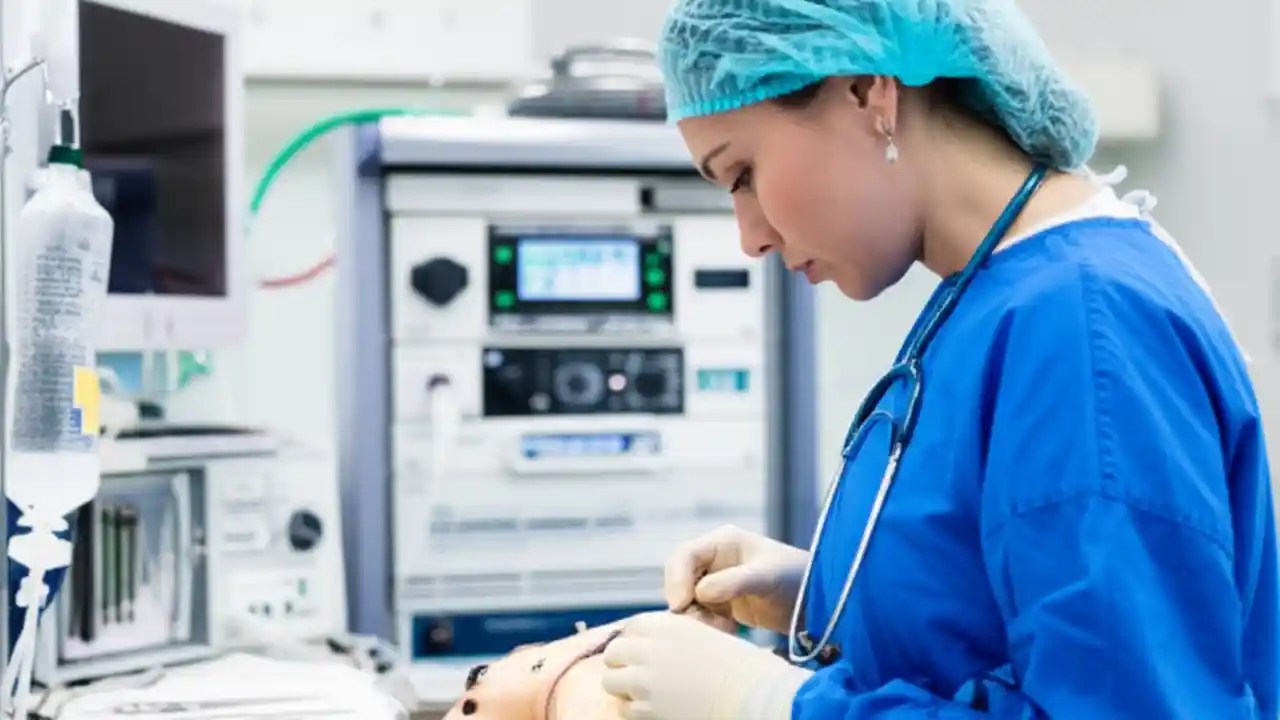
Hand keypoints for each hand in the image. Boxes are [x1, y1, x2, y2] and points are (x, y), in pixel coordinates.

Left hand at [601, 612, 810, 719]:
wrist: (752, 697)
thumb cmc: (739, 667)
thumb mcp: (703, 636)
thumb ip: (672, 637)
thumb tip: (650, 647)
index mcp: (665, 625)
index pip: (631, 628)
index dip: (637, 641)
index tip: (646, 652)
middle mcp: (648, 649)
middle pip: (613, 654)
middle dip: (623, 665)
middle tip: (640, 676)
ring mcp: (643, 681)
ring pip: (610, 682)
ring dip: (625, 689)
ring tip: (647, 696)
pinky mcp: (646, 710)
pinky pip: (624, 710)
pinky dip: (636, 711)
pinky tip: (657, 711)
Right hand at [664, 525, 807, 633]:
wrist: (816, 603)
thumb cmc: (796, 579)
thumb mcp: (767, 577)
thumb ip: (734, 582)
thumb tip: (700, 593)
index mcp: (722, 542)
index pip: (685, 555)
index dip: (676, 578)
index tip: (681, 604)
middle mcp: (714, 559)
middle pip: (679, 578)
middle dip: (683, 601)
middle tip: (697, 621)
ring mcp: (715, 582)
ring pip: (686, 600)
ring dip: (695, 616)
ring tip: (721, 628)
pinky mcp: (720, 604)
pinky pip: (699, 615)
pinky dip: (706, 626)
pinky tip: (728, 631)